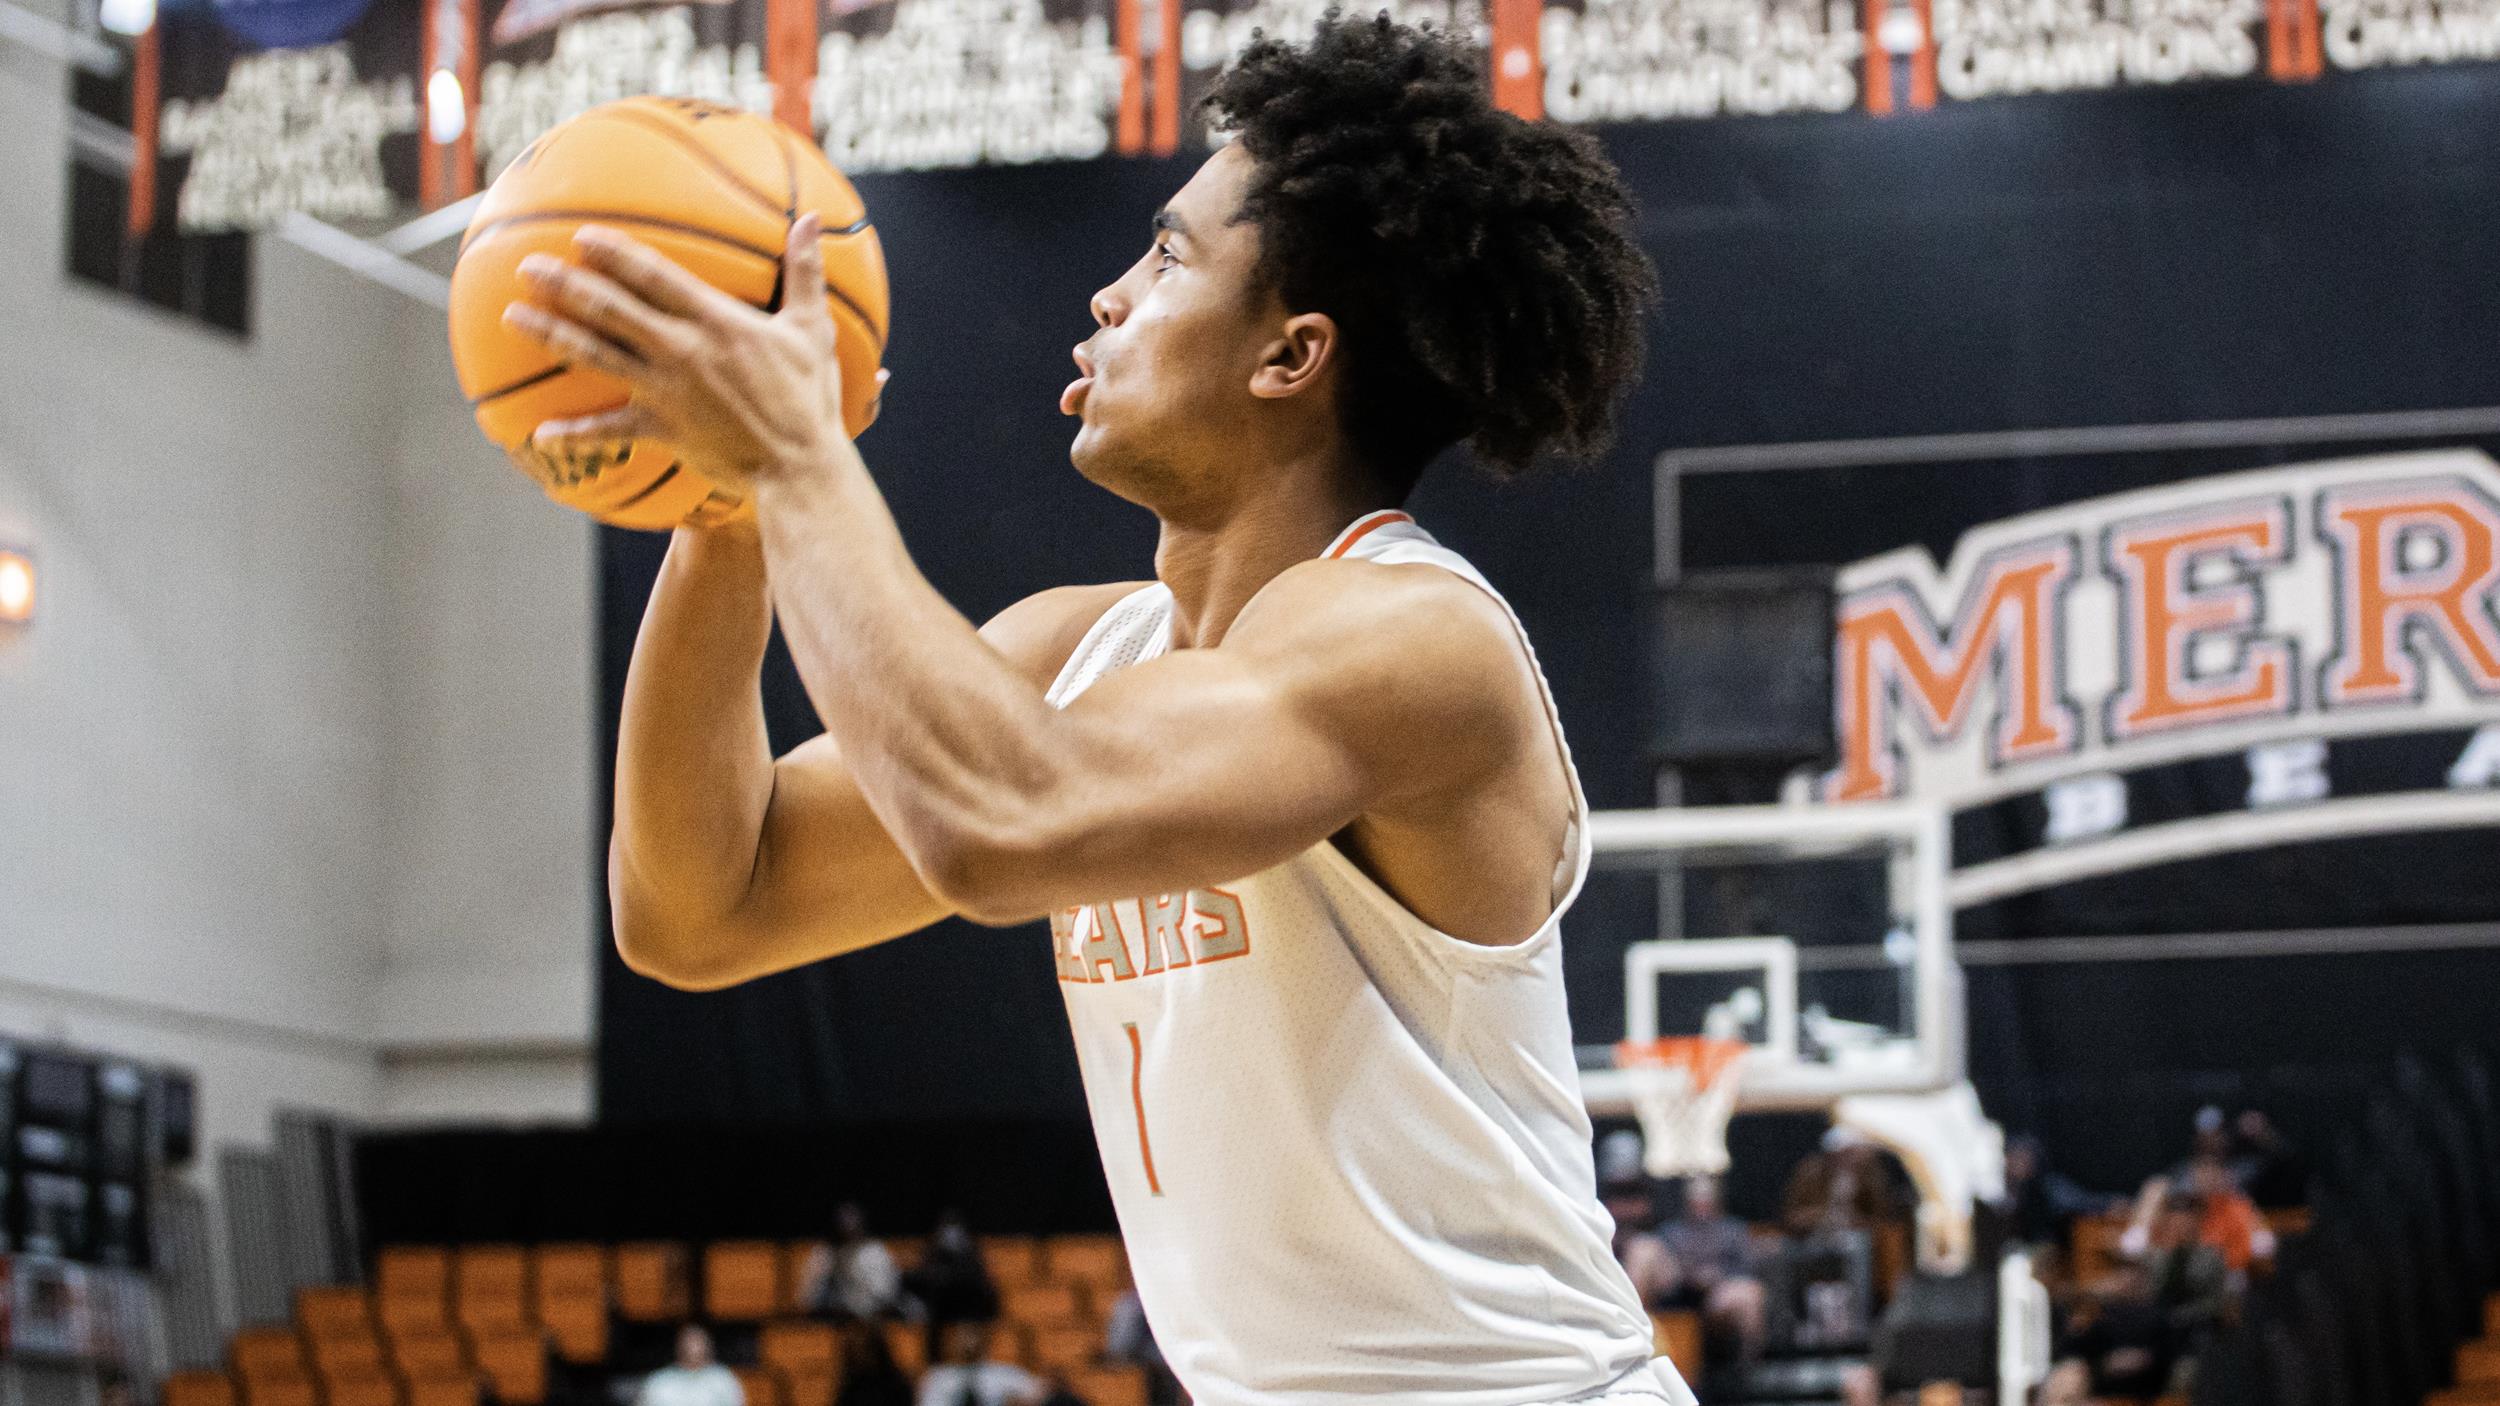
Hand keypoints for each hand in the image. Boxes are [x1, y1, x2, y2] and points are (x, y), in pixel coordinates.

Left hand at [502, 213, 875, 494]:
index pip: (654, 276)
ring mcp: (665, 390)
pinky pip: (608, 431)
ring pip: (596, 356)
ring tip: (512, 316)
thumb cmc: (809, 397)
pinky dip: (574, 433)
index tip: (581, 234)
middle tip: (526, 265)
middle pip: (611, 310)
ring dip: (551, 334)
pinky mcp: (661, 428)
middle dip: (565, 284)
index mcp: (716, 321)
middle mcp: (682, 350)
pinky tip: (540, 433)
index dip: (614, 253)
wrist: (798, 467)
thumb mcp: (812, 330)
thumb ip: (806, 272)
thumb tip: (813, 218)